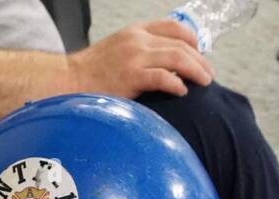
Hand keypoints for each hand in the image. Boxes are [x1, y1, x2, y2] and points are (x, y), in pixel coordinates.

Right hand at [69, 19, 215, 98]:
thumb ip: (141, 51)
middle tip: (208, 74)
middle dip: (199, 59)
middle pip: (179, 44)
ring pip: (176, 57)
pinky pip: (162, 77)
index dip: (191, 39)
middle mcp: (137, 40)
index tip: (200, 53)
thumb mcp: (118, 50)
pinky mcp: (130, 77)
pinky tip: (182, 91)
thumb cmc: (93, 72)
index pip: (172, 27)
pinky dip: (176, 83)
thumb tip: (166, 64)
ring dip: (195, 70)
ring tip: (204, 82)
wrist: (69, 81)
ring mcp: (134, 57)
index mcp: (135, 31)